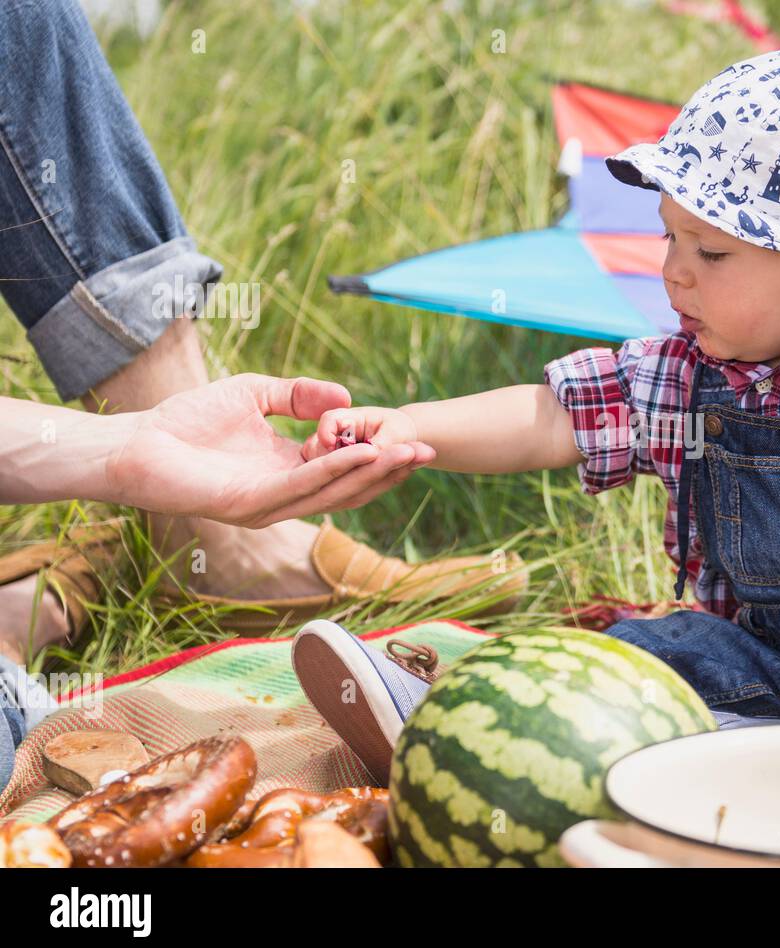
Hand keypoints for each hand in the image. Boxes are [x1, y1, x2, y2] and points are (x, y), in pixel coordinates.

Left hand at [106, 374, 435, 526]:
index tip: (413, 439)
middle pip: (349, 486)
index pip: (344, 468)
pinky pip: (301, 486)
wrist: (135, 442)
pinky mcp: (249, 504)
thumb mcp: (254, 394)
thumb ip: (298, 395)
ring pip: (332, 491)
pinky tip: (360, 453)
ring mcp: (268, 504)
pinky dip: (334, 469)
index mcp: (286, 470)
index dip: (379, 456)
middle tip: (427, 451)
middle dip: (389, 470)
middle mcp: (284, 494)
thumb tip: (345, 397)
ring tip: (405, 453)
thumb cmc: (185, 420)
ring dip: (371, 473)